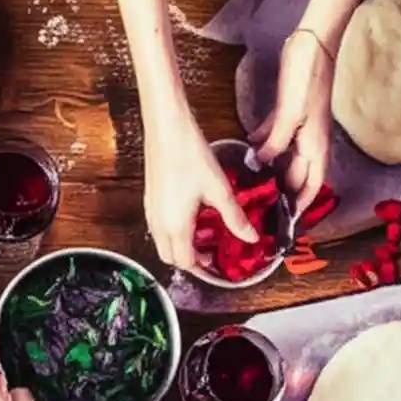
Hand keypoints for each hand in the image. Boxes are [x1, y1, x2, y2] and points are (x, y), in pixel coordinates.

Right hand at [143, 108, 257, 267]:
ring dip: (181, 248)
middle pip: (171, 257)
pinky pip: (159, 229)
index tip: (219, 266)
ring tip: (204, 238)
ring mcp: (151, 212)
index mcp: (176, 226)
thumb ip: (235, 218)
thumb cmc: (190, 156)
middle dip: (190, 261)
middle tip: (212, 255)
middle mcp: (159, 224)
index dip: (204, 269)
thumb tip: (251, 238)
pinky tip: (191, 219)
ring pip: (163, 244)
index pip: (186, 262)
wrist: (166, 131)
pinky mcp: (149, 200)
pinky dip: (174, 234)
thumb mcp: (220, 190)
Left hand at [249, 29, 333, 212]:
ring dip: (272, 170)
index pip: (311, 185)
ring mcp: (302, 125)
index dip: (301, 206)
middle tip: (263, 208)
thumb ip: (276, 141)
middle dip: (283, 192)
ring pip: (286, 156)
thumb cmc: (308, 75)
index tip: (288, 224)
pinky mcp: (291, 111)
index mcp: (315, 143)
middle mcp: (311, 138)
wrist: (315, 41)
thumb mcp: (290, 112)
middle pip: (297, 174)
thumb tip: (260, 163)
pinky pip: (277, 134)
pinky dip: (264, 143)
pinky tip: (248, 147)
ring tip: (253, 184)